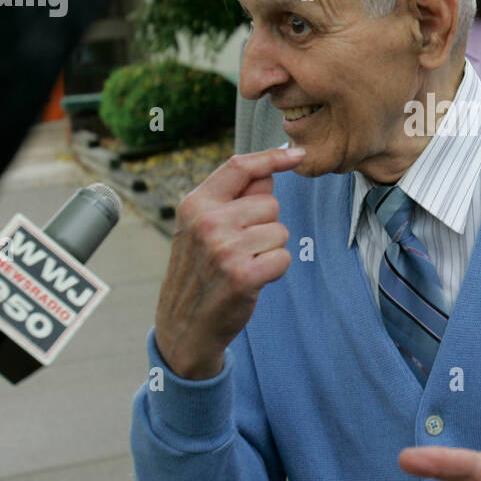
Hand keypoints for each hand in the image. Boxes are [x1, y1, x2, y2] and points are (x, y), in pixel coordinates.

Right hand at [154, 147, 304, 379]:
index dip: (272, 157)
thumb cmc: (200, 271)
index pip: (240, 166)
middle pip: (270, 203)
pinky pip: (283, 257)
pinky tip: (252, 280)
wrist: (184, 325)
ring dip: (270, 249)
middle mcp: (207, 222)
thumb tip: (269, 174)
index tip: (296, 155)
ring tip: (244, 264)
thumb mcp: (201, 227)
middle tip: (242, 248)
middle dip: (266, 224)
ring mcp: (224, 249)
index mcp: (195, 204)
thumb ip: (232, 199)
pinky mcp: (242, 275)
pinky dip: (275, 270)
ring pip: (279, 231)